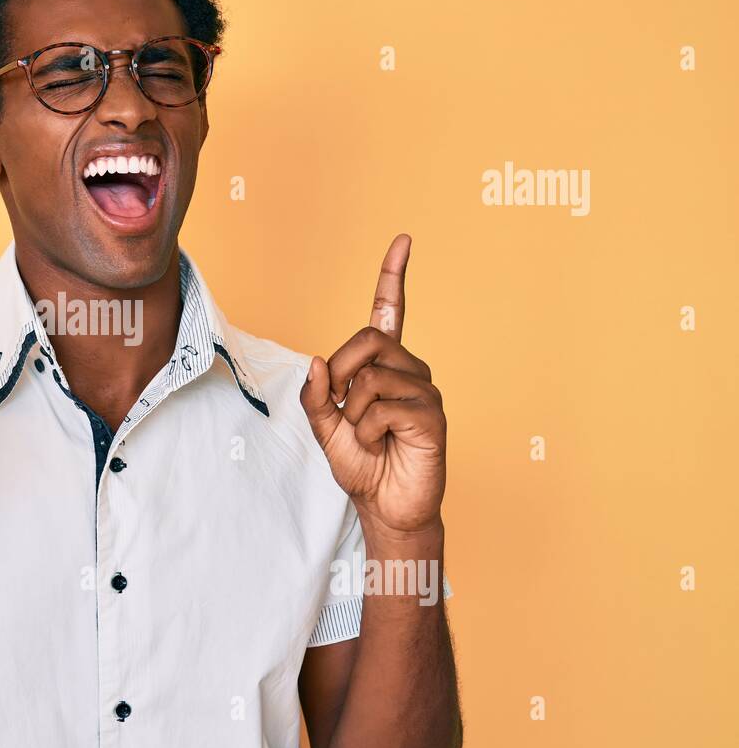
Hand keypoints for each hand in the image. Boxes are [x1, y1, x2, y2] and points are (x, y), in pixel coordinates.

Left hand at [299, 234, 445, 533]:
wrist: (385, 507)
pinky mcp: (432, 417)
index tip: (404, 240)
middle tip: (339, 406)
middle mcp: (409, 371)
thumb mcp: (324, 428)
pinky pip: (383, 407)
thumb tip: (318, 362)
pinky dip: (366, 430)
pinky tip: (379, 445)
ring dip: (352, 411)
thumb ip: (316, 396)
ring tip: (367, 436)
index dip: (394, 276)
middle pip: (368, 339)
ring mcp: (424, 392)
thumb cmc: (362, 465)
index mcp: (384, 367)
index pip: (390, 312)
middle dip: (340, 373)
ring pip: (371, 376)